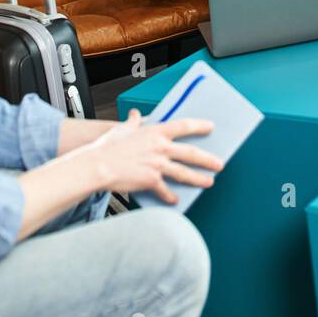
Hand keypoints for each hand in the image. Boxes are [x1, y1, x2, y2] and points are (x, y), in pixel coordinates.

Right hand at [93, 111, 223, 202]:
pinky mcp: (151, 180)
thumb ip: (132, 122)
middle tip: (219, 164)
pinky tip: (175, 201)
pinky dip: (170, 196)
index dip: (199, 126)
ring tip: (209, 183)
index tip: (211, 127)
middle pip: (190, 153)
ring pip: (184, 172)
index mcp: (155, 132)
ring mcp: (157, 164)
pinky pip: (165, 190)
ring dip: (198, 178)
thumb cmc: (107, 147)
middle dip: (207, 159)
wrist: (98, 165)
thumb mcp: (122, 130)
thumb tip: (134, 115)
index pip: (183, 126)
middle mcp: (160, 147)